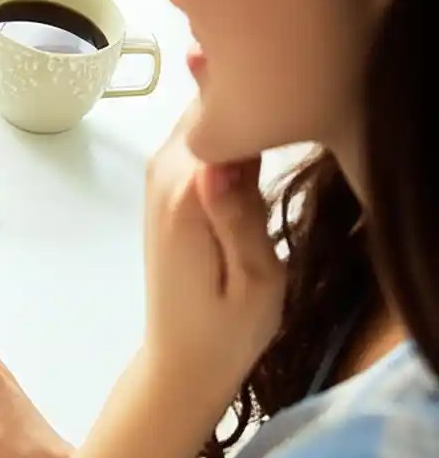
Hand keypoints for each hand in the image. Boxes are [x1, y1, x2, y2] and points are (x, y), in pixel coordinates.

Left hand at [143, 103, 285, 393]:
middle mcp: (164, 173)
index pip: (222, 110)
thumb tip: (222, 159)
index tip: (297, 110)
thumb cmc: (229, 327)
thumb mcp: (256, 280)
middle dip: (249, 103)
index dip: (260, 101)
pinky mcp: (167, 185)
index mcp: (186, 193)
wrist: (184, 356)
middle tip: (294, 129)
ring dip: (240, 120)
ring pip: (206, 118)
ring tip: (278, 145)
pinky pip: (201, 139)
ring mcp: (160, 176)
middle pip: (211, 104)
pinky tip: (253, 161)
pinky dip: (227, 139)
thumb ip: (242, 215)